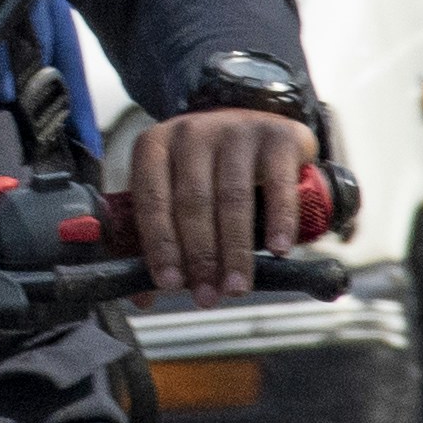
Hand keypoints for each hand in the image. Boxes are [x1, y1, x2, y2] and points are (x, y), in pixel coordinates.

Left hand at [128, 108, 312, 304]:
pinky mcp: (277, 135)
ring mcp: (236, 129)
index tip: (170, 284)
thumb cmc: (208, 170)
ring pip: (233, 198)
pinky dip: (280, 220)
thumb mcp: (175, 191)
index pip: (152, 199)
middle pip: (193, 202)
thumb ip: (158, 238)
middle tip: (207, 297)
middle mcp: (192, 132)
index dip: (160, 245)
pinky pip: (278, 183)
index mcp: (155, 146)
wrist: (257, 124)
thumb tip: (143, 298)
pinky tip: (279, 249)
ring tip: (237, 287)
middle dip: (200, 257)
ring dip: (235, 250)